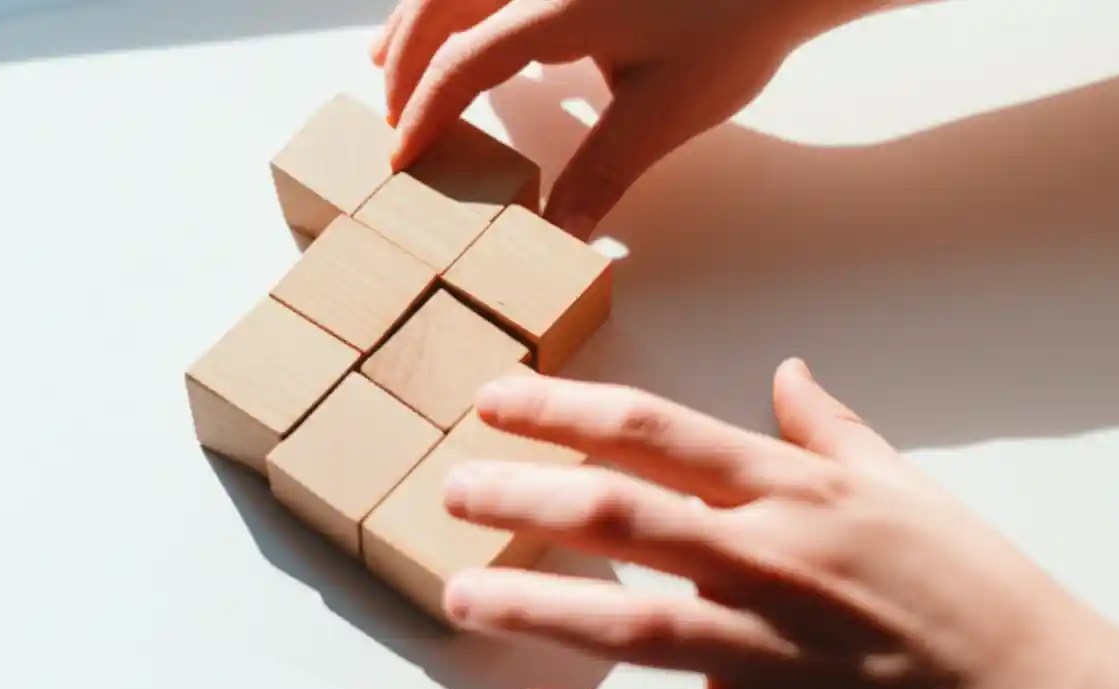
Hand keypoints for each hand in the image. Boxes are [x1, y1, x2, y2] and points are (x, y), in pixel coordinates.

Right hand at [371, 0, 873, 238]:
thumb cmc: (734, 30)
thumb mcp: (662, 114)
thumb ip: (597, 174)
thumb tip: (556, 235)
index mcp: (554, 7)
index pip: (463, 61)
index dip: (423, 112)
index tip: (400, 158)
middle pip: (440, 7)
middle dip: (404, 64)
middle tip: (386, 119)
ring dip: (417, 23)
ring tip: (383, 62)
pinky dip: (458, 8)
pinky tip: (465, 34)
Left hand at [442, 358, 1118, 688]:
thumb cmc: (968, 589)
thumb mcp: (901, 488)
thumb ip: (828, 430)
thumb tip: (785, 371)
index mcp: (794, 491)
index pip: (653, 433)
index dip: (562, 411)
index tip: (493, 400)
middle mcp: (768, 562)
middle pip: (619, 519)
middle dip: (522, 501)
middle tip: (451, 491)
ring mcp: (765, 652)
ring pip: (627, 623)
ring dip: (532, 607)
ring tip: (459, 595)